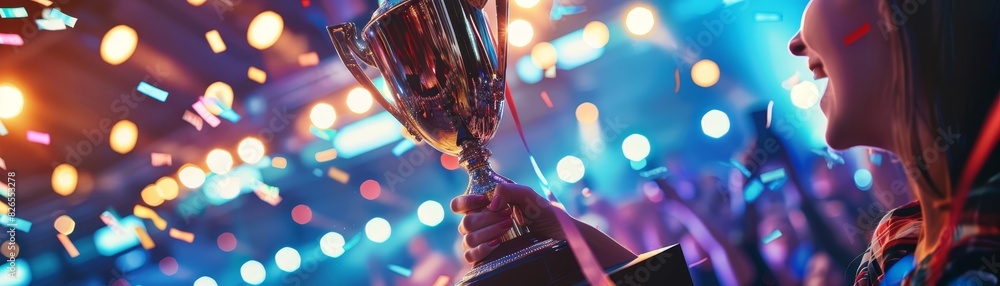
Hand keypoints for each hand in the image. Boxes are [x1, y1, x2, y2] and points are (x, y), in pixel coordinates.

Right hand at [450, 183, 565, 263]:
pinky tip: (497, 244)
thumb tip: (490, 204)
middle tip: (507, 216)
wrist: (560, 236)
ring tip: (508, 227)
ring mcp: (483, 243)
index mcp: (485, 208)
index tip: (483, 200)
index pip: (459, 205)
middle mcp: (481, 225)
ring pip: (467, 239)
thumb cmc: (544, 214)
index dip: (465, 202)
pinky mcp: (488, 258)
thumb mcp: (528, 196)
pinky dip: (481, 249)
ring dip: (487, 232)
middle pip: (465, 222)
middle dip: (486, 218)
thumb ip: (508, 191)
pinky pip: (470, 256)